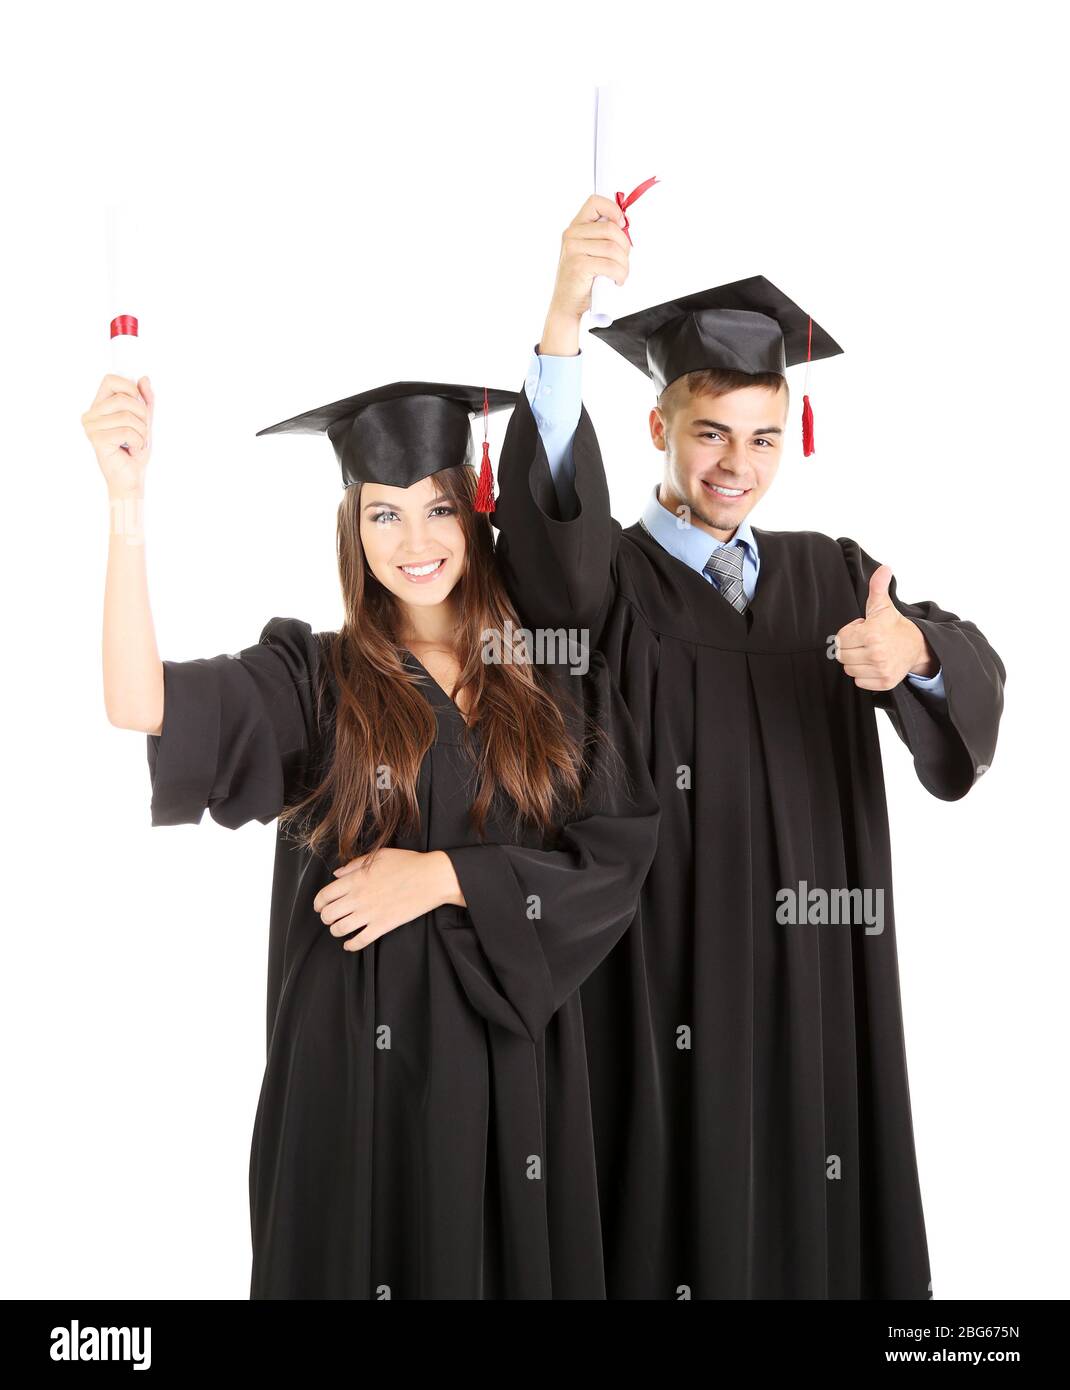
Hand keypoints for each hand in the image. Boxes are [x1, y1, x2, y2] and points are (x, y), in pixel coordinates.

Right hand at [82, 374, 153, 493]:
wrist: (131, 478)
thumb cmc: (134, 450)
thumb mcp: (144, 421)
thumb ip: (145, 401)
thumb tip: (144, 379)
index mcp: (99, 406)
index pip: (110, 380)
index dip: (130, 389)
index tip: (139, 405)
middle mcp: (91, 415)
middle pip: (124, 398)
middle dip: (142, 416)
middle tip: (141, 432)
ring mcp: (91, 427)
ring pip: (127, 416)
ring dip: (142, 432)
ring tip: (136, 444)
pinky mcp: (97, 439)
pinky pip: (127, 431)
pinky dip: (138, 443)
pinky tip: (132, 451)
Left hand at [313, 848, 463, 951]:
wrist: (432, 877)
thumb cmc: (408, 863)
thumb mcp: (379, 856)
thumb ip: (354, 864)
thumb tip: (337, 874)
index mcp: (355, 879)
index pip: (324, 895)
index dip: (318, 903)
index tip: (320, 906)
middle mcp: (358, 897)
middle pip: (328, 914)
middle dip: (326, 917)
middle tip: (331, 917)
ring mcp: (369, 913)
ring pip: (339, 929)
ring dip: (336, 931)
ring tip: (340, 929)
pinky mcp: (382, 926)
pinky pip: (360, 941)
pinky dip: (351, 945)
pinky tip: (350, 944)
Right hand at [543, 193, 631, 333]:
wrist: (566, 305)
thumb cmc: (581, 280)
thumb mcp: (590, 252)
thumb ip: (602, 237)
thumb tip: (626, 224)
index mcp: (575, 228)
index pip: (595, 202)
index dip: (614, 209)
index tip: (623, 224)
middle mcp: (571, 235)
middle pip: (611, 229)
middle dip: (625, 246)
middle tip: (623, 261)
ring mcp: (573, 250)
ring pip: (614, 248)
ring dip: (624, 264)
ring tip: (620, 274)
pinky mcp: (579, 265)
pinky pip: (611, 265)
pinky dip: (620, 274)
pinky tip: (617, 280)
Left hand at [834, 564, 936, 690]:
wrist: (916, 646)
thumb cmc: (894, 625)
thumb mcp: (883, 606)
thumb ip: (877, 587)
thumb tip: (884, 569)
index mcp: (872, 634)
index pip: (840, 639)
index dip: (849, 633)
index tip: (862, 629)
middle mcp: (876, 654)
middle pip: (842, 656)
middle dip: (851, 647)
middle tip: (865, 641)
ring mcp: (881, 670)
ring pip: (849, 669)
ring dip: (856, 661)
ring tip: (870, 651)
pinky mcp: (884, 683)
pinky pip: (859, 682)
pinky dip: (864, 674)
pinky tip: (874, 664)